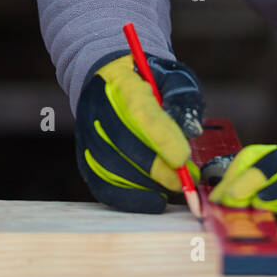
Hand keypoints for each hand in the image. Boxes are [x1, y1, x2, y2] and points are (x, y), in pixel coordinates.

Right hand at [75, 51, 203, 212]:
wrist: (111, 78)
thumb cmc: (149, 80)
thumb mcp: (172, 76)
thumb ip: (184, 97)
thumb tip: (191, 131)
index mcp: (122, 82)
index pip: (140, 111)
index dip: (161, 137)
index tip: (182, 158)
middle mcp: (98, 107)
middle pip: (123, 143)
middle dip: (157, 168)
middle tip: (186, 181)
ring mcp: (87, 132)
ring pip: (111, 166)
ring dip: (146, 184)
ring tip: (174, 187)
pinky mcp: (85, 154)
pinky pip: (101, 184)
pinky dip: (129, 198)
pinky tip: (154, 200)